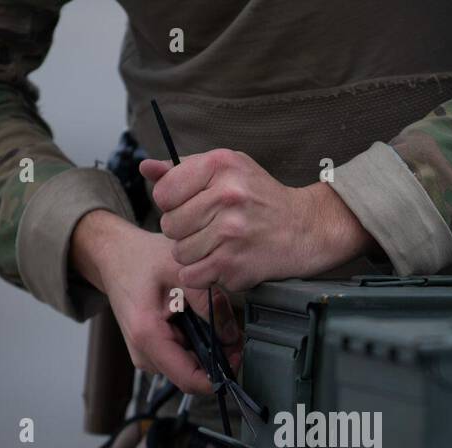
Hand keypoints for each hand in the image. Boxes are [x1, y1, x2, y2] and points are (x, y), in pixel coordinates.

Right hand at [70, 210, 240, 394]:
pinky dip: (195, 343)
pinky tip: (196, 320)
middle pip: (192, 374)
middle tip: (231, 331)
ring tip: (213, 320)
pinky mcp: (149, 350)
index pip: (189, 380)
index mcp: (148, 336)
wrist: (115, 257)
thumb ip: (210, 304)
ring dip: (207, 349)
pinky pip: (180, 356)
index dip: (219, 376)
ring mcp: (144, 354)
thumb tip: (231, 335)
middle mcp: (143, 353)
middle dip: (216, 357)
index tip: (236, 357)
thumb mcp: (183, 272)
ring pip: (188, 367)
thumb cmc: (141, 260)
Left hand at [142, 149, 373, 290]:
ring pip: (179, 254)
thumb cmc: (261, 197)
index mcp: (219, 166)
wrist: (306, 229)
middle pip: (169, 226)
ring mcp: (230, 233)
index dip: (172, 204)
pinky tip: (222, 262)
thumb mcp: (228, 169)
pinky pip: (193, 276)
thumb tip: (145, 167)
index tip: (192, 207)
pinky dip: (203, 275)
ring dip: (195, 255)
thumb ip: (184, 169)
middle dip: (184, 231)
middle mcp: (225, 196)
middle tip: (209, 229)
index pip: (163, 193)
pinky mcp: (234, 265)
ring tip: (218, 245)